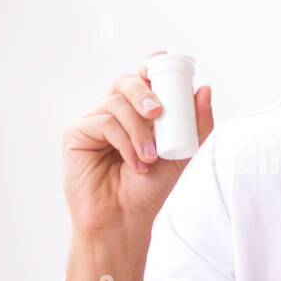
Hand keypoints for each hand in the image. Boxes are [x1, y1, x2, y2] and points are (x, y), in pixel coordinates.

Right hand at [60, 51, 214, 280]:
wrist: (125, 221)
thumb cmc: (148, 191)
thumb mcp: (182, 155)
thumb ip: (196, 125)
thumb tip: (204, 89)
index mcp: (136, 114)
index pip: (142, 80)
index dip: (151, 66)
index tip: (164, 60)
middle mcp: (113, 113)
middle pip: (125, 82)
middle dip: (144, 92)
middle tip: (158, 112)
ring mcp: (93, 123)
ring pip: (116, 104)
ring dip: (138, 130)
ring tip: (151, 157)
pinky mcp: (76, 134)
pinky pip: (102, 122)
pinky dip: (124, 142)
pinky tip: (134, 163)